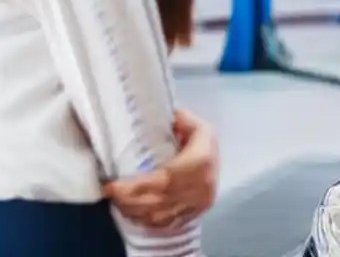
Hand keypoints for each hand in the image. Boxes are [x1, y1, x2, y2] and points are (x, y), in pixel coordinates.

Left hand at [104, 109, 218, 228]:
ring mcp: (196, 206)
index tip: (112, 185)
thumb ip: (183, 120)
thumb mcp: (200, 126)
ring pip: (160, 215)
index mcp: (199, 164)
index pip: (162, 181)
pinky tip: (133, 214)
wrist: (230, 166)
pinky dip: (147, 221)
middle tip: (109, 194)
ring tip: (116, 202)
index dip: (135, 187)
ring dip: (134, 212)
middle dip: (129, 201)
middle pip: (157, 201)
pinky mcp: (194, 216)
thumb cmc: (207, 144)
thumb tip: (167, 117)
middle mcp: (198, 188)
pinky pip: (166, 224)